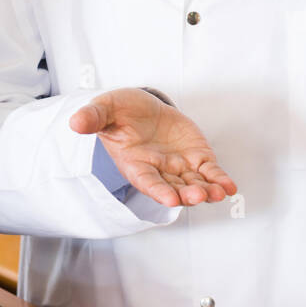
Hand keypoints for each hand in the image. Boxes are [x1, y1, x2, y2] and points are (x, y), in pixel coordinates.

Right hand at [70, 88, 236, 207]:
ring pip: (194, 183)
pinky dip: (220, 179)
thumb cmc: (120, 112)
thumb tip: (75, 122)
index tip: (170, 199)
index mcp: (135, 164)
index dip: (159, 191)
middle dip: (187, 193)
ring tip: (219, 193)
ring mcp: (179, 166)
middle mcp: (158, 170)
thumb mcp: (105, 109)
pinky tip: (229, 186)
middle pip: (174, 187)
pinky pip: (210, 172)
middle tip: (199, 196)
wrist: (141, 107)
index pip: (148, 182)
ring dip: (207, 190)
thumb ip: (93, 117)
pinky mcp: (196, 158)